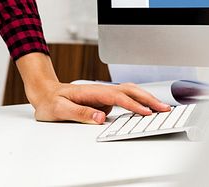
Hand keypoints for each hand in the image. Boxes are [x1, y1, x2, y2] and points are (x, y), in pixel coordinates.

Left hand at [26, 81, 170, 124]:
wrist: (44, 94)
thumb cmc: (50, 101)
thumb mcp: (59, 109)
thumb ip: (79, 113)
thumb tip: (100, 117)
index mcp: (91, 91)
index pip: (117, 97)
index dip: (133, 104)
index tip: (146, 112)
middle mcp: (99, 91)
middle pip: (128, 91)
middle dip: (147, 99)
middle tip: (164, 108)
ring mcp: (103, 96)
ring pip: (129, 93)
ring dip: (145, 99)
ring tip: (161, 108)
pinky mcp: (103, 101)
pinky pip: (124, 101)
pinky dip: (138, 104)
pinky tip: (145, 110)